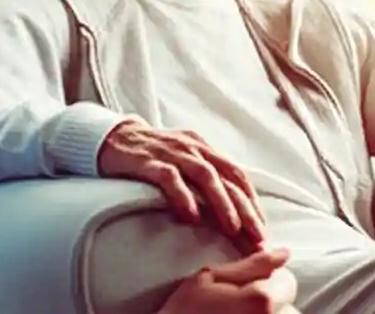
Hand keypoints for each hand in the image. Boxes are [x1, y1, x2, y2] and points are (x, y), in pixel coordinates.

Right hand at [98, 118, 266, 249]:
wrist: (112, 137)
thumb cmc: (152, 156)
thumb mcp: (184, 161)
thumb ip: (204, 178)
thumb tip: (230, 210)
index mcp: (204, 149)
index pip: (237, 175)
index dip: (253, 202)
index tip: (262, 230)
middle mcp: (193, 148)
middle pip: (228, 176)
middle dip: (245, 208)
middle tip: (257, 237)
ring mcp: (172, 152)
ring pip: (205, 175)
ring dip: (221, 203)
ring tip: (232, 229)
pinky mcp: (148, 161)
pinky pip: (169, 178)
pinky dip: (183, 196)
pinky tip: (191, 216)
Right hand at [159, 248, 298, 313]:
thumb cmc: (184, 311)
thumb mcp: (210, 278)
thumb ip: (252, 264)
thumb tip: (283, 253)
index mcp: (260, 300)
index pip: (287, 281)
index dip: (267, 279)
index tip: (245, 286)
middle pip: (289, 307)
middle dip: (271, 303)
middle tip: (239, 306)